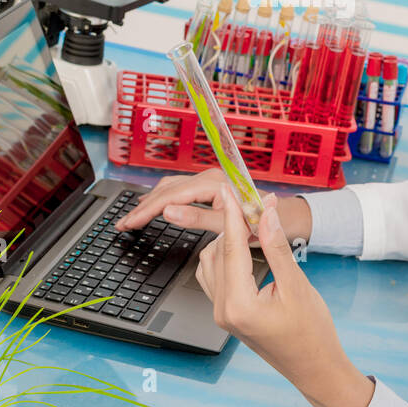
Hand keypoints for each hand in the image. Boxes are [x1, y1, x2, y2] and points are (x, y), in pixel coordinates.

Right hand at [116, 168, 311, 246]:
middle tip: (123, 224)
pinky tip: (154, 210)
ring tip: (133, 218)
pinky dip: (162, 199)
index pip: (171, 196)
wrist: (285, 219)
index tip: (130, 222)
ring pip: (171, 187)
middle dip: (143, 206)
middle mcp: (211, 177)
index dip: (147, 210)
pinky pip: (180, 189)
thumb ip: (199, 220)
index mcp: (215, 184)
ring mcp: (210, 181)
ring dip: (150, 202)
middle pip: (167, 189)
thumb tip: (168, 213)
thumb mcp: (231, 228)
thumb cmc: (263, 224)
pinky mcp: (211, 187)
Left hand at [195, 187, 374, 406]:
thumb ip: (277, 247)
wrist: (315, 367)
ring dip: (228, 241)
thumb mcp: (297, 285)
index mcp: (239, 305)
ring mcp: (222, 314)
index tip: (231, 190)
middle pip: (217, 253)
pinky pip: (214, 277)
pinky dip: (226, 257)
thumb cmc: (312, 333)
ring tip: (251, 224)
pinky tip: (244, 247)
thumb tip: (266, 215)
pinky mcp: (226, 314)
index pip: (230, 248)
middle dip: (233, 226)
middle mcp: (223, 310)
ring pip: (211, 263)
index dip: (231, 215)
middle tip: (253, 205)